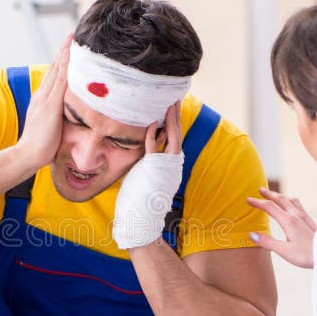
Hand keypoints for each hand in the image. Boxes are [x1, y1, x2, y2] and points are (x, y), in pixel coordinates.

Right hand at [15, 34, 72, 168]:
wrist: (28, 155)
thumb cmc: (41, 147)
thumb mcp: (51, 126)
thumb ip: (59, 117)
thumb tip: (72, 115)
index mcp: (42, 99)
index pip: (54, 75)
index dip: (61, 61)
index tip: (69, 47)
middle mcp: (42, 95)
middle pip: (54, 68)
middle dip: (63, 51)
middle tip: (72, 35)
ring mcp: (45, 99)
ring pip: (57, 71)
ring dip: (65, 54)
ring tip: (72, 38)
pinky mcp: (50, 106)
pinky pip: (61, 82)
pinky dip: (66, 68)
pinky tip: (72, 57)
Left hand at [113, 103, 182, 248]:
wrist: (141, 219)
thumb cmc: (139, 200)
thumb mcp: (145, 174)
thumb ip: (148, 160)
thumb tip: (143, 147)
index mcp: (170, 163)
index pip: (173, 137)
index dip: (173, 121)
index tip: (171, 106)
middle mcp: (172, 163)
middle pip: (176, 133)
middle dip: (175, 114)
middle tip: (174, 96)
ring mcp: (166, 166)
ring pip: (172, 137)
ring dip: (171, 119)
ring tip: (170, 102)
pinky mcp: (155, 169)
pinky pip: (154, 148)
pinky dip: (153, 135)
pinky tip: (151, 122)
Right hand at [247, 188, 316, 268]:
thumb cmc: (307, 255)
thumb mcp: (284, 251)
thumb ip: (267, 242)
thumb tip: (251, 234)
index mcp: (288, 221)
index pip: (270, 207)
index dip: (257, 202)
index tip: (248, 199)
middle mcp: (296, 215)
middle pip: (280, 199)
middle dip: (269, 194)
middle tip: (260, 189)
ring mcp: (304, 217)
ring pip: (290, 200)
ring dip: (280, 195)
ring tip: (274, 194)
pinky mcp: (309, 220)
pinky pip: (298, 204)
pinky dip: (289, 200)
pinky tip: (291, 204)